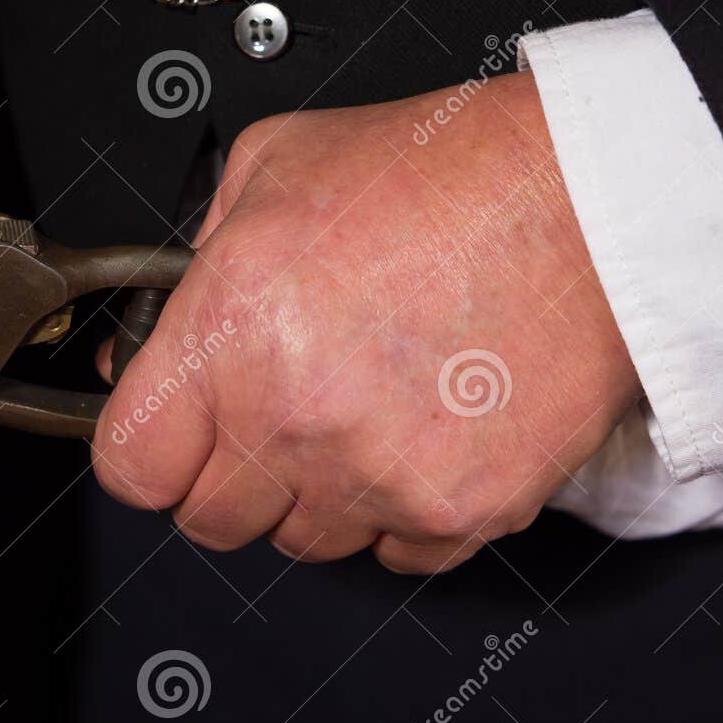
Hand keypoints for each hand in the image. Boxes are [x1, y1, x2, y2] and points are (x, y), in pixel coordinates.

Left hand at [92, 69, 640, 572]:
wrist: (592, 200)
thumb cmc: (441, 173)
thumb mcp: (273, 168)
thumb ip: (193, 261)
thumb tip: (153, 344)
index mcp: (232, 329)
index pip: (130, 466)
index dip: (144, 450)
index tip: (167, 435)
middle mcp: (295, 415)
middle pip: (209, 519)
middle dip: (226, 473)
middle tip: (269, 415)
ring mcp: (380, 473)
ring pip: (301, 542)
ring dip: (314, 493)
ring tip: (361, 408)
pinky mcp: (460, 509)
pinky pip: (394, 554)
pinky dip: (398, 513)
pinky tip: (420, 434)